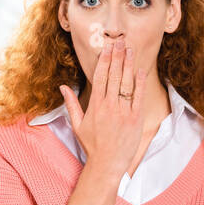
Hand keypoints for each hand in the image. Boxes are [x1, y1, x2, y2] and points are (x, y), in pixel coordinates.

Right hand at [60, 39, 147, 178]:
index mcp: (95, 105)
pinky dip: (140, 83)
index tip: (107, 48)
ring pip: (126, 83)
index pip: (100, 77)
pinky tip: (140, 70)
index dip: (104, 60)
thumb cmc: (92, 144)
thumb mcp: (77, 124)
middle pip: (114, 75)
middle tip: (120, 41)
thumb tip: (63, 87)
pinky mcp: (135, 118)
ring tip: (130, 49)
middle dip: (117, 57)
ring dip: (128, 64)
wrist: (107, 163)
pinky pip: (138, 97)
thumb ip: (72, 104)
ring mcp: (123, 111)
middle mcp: (109, 106)